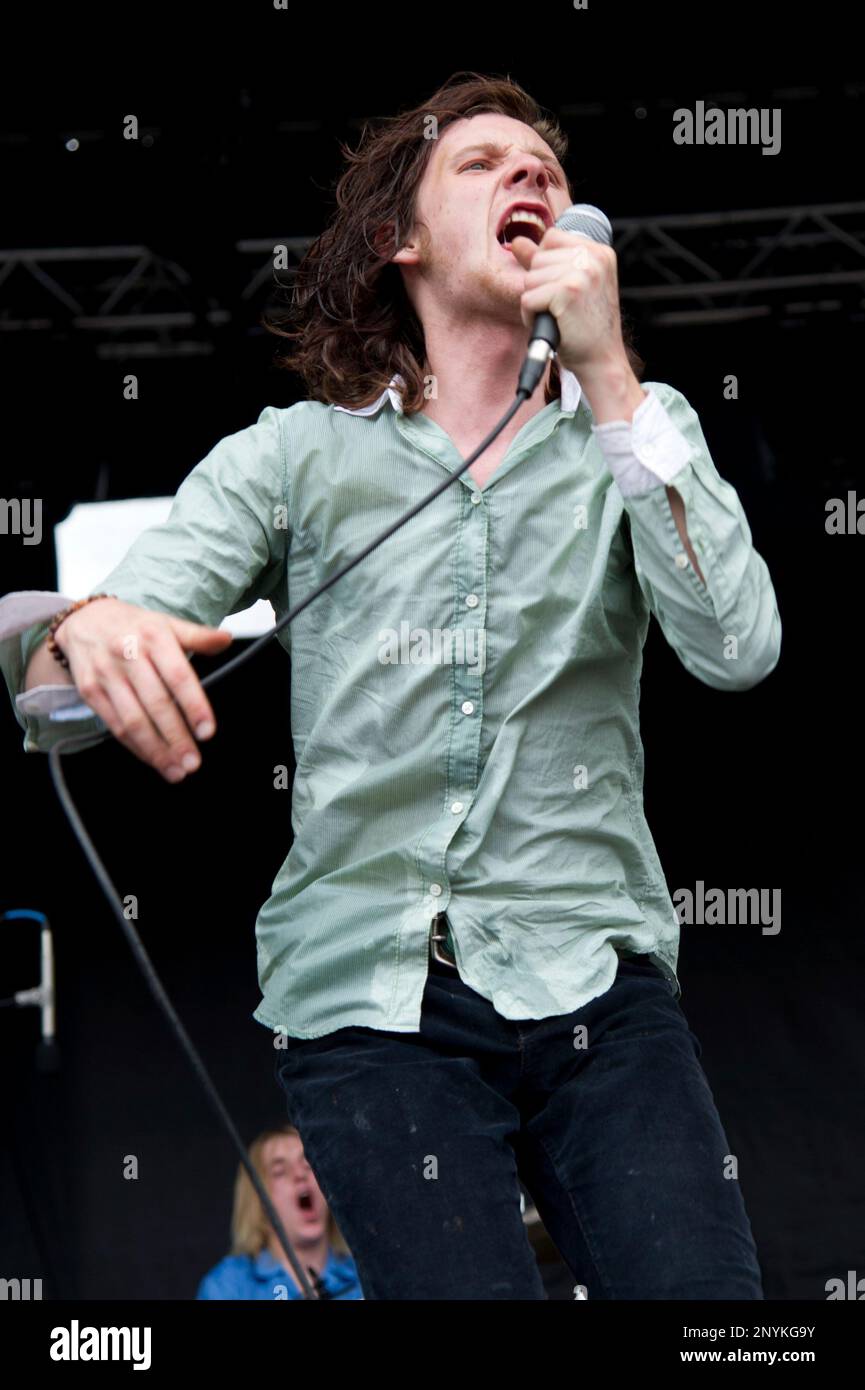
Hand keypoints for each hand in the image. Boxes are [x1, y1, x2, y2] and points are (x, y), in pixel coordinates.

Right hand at [53, 599, 232, 782]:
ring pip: (133, 720)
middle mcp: (128, 655)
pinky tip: (152, 759)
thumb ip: (197, 636)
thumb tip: (226, 641)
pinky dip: (135, 746)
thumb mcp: (165, 623)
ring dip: (156, 750)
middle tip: (193, 762)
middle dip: (176, 738)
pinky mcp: (89, 691)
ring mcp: (106, 674)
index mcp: (153, 637)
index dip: (194, 706)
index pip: (178, 676)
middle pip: (156, 703)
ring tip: (175, 770)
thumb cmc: (133, 627)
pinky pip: (114, 725)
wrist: (84, 620)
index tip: (207, 731)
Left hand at [509, 228, 628, 377]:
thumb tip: (516, 241)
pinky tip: (552, 325)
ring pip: (529, 279)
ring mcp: (582, 272)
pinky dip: (532, 317)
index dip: (546, 266)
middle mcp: (594, 257)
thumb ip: (544, 261)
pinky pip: (528, 299)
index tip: (561, 289)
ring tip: (557, 318)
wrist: (601, 360)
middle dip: (540, 287)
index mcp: (599, 252)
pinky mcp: (567, 291)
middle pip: (538, 259)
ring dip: (535, 303)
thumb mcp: (569, 286)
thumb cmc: (586, 328)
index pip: (551, 238)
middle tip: (561, 309)